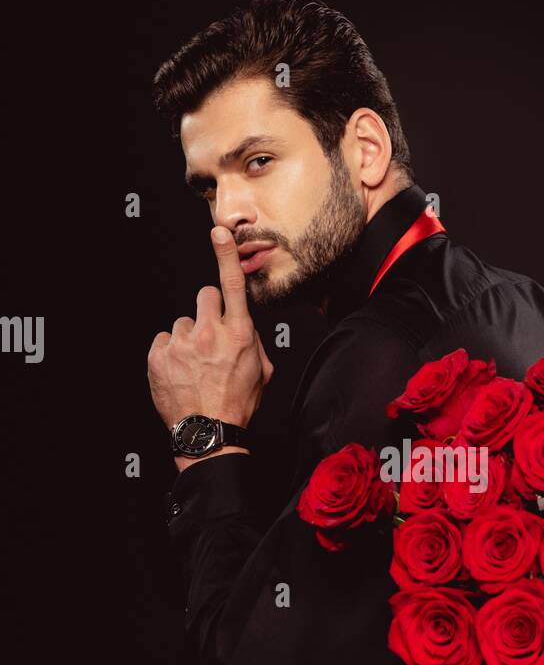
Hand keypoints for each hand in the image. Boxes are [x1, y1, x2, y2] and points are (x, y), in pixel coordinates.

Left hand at [147, 226, 274, 432]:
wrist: (208, 433)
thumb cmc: (238, 405)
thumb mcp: (262, 372)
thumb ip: (254, 341)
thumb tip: (244, 328)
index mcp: (239, 334)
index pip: (233, 284)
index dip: (225, 254)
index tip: (218, 231)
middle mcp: (210, 333)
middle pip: (204, 297)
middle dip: (208, 311)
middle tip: (210, 336)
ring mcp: (182, 343)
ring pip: (183, 323)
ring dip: (188, 339)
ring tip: (194, 366)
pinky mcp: (160, 355)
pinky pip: (164, 341)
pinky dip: (170, 354)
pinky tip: (180, 372)